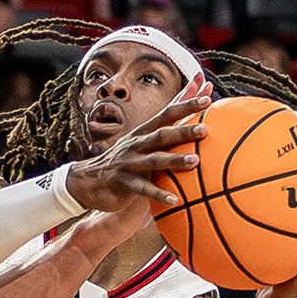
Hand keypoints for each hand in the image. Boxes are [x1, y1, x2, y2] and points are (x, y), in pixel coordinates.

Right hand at [64, 74, 212, 213]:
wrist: (88, 180)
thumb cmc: (126, 159)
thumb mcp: (143, 143)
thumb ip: (166, 130)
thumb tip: (184, 114)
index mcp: (144, 132)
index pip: (167, 113)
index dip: (186, 104)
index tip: (208, 96)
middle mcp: (136, 144)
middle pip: (162, 134)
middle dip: (183, 130)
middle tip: (206, 130)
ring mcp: (128, 162)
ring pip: (154, 160)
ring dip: (174, 160)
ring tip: (195, 162)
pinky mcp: (123, 183)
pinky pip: (143, 189)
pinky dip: (159, 194)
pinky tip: (175, 201)